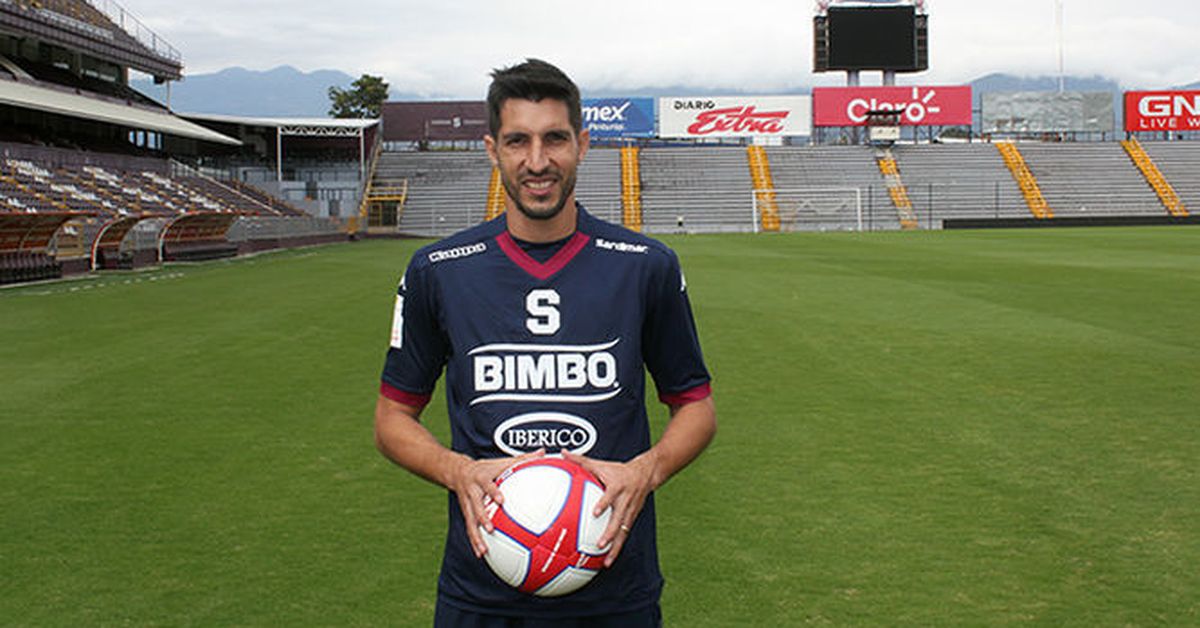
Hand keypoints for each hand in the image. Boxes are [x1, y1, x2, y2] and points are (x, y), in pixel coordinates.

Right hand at [450, 449, 544, 558]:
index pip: (487, 485)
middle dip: (482, 517)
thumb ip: (522, 459)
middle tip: (491, 528)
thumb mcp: (501, 461)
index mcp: (481, 478)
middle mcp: (472, 492)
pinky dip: (475, 541)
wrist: (458, 472)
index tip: (501, 500)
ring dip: (476, 536)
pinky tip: (482, 554)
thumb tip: (543, 451)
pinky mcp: (466, 514)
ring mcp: (467, 505)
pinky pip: (470, 529)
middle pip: (476, 506)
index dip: (493, 491)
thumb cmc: (487, 468)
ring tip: (484, 550)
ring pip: (470, 522)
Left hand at [563, 450, 658, 566]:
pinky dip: (617, 548)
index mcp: (617, 488)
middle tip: (600, 545)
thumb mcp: (601, 464)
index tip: (595, 512)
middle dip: (610, 534)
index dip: (604, 504)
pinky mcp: (631, 519)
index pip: (610, 496)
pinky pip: (624, 535)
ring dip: (615, 548)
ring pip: (623, 533)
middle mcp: (624, 502)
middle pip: (618, 521)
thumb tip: (563, 453)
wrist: (646, 474)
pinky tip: (608, 560)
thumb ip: (581, 461)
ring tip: (606, 562)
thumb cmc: (619, 470)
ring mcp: (629, 512)